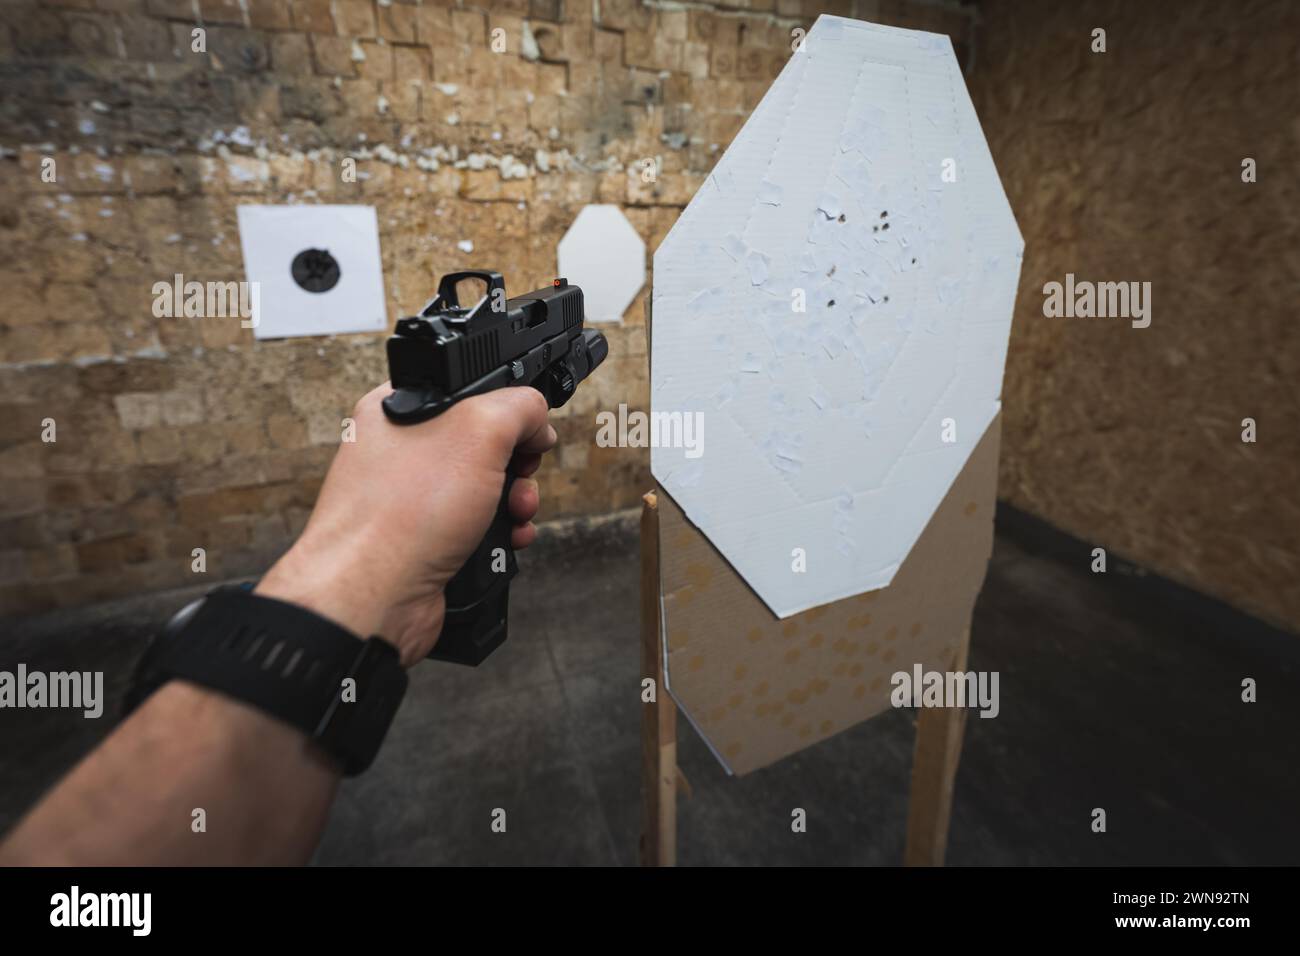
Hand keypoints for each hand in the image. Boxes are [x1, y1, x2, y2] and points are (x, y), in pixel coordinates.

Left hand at [256, 383, 555, 665]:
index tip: (528, 427)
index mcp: (399, 410)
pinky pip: (477, 527)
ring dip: (515, 501)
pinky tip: (507, 540)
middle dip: (517, 462)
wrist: (374, 599)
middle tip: (521, 473)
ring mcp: (412, 500)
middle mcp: (402, 452)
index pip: (469, 391)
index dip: (506, 408)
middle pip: (485, 443)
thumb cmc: (402, 514)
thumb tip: (536, 420)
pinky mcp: (426, 540)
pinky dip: (501, 534)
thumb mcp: (479, 431)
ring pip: (486, 489)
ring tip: (516, 513)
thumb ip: (518, 407)